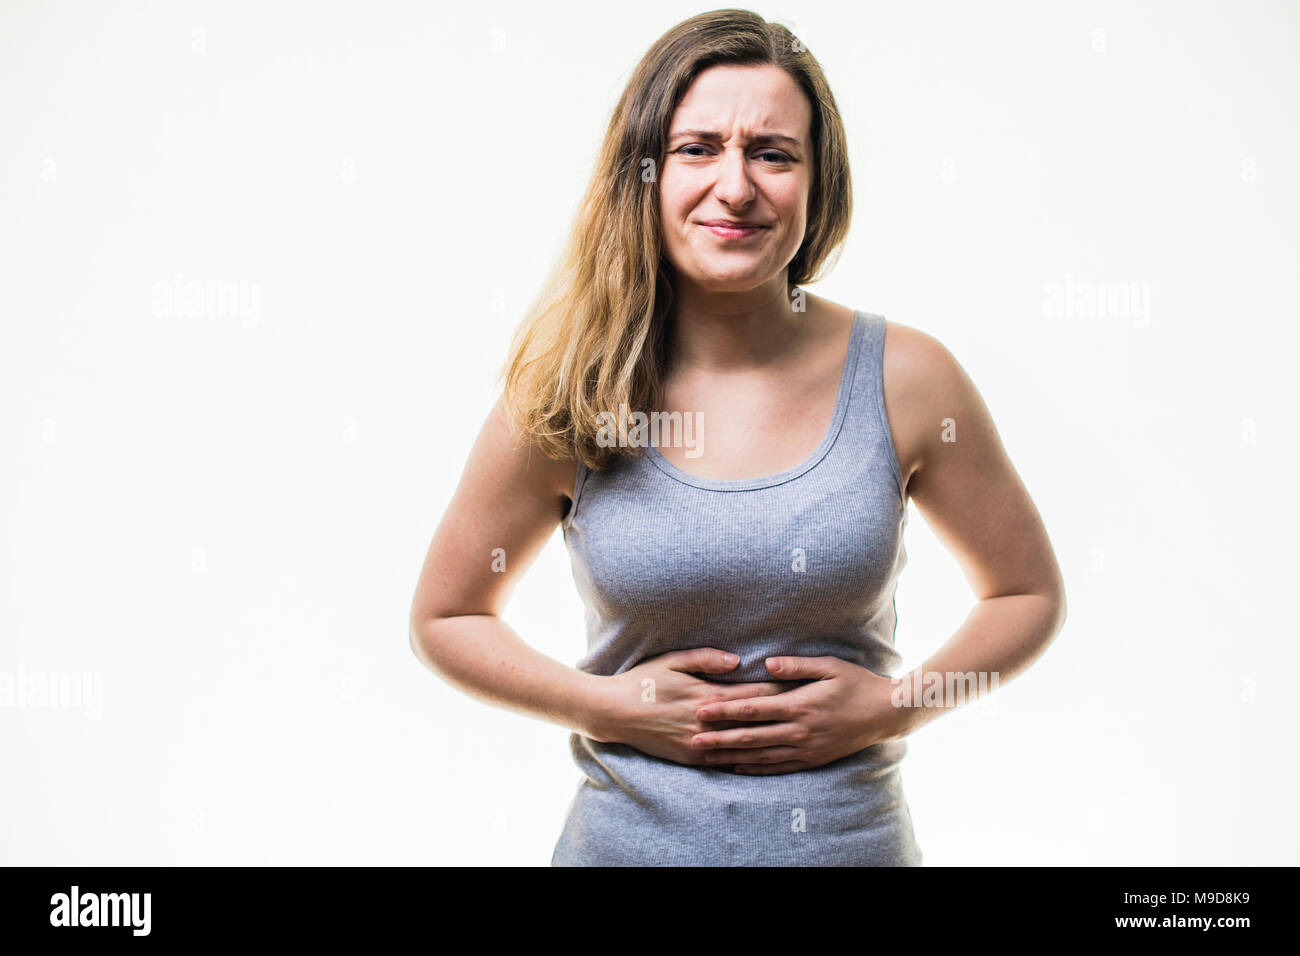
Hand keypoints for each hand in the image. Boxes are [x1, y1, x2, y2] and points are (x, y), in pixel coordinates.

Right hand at [587, 647, 796, 766]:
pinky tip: (764, 758)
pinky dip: (746, 759)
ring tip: (796, 735)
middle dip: (784, 714)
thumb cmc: (644, 681)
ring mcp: (700, 743)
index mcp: (708, 695)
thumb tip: (737, 661)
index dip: (780, 689)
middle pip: (754, 719)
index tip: (804, 685)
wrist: (614, 713)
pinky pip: (725, 761)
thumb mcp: (673, 660)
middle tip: (812, 710)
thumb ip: (707, 659)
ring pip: (744, 744)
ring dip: (769, 739)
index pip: (753, 693)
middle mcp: (708, 722)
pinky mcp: (691, 757)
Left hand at [689, 655, 914, 774]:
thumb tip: (767, 665)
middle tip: (692, 740)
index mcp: (799, 705)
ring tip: (706, 757)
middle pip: (750, 736)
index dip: (725, 710)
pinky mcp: (813, 759)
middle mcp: (799, 731)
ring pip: (760, 756)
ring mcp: (806, 748)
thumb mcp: (829, 666)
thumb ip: (796, 666)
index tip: (701, 710)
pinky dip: (755, 769)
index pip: (753, 709)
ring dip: (731, 757)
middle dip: (718, 738)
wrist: (886, 713)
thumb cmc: (856, 683)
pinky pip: (778, 767)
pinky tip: (738, 768)